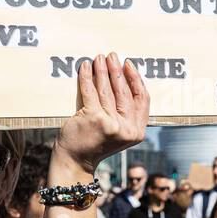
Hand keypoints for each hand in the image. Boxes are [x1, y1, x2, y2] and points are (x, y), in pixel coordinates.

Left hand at [53, 54, 149, 174]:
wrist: (75, 161)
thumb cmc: (94, 143)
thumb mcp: (118, 132)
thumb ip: (125, 114)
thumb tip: (124, 80)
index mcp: (137, 131)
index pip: (142, 99)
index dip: (136, 79)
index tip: (129, 66)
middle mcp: (127, 128)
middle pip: (124, 91)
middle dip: (117, 70)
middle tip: (113, 56)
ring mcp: (110, 123)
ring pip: (107, 89)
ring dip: (102, 70)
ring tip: (99, 58)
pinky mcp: (93, 118)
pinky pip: (90, 91)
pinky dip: (86, 76)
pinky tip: (85, 67)